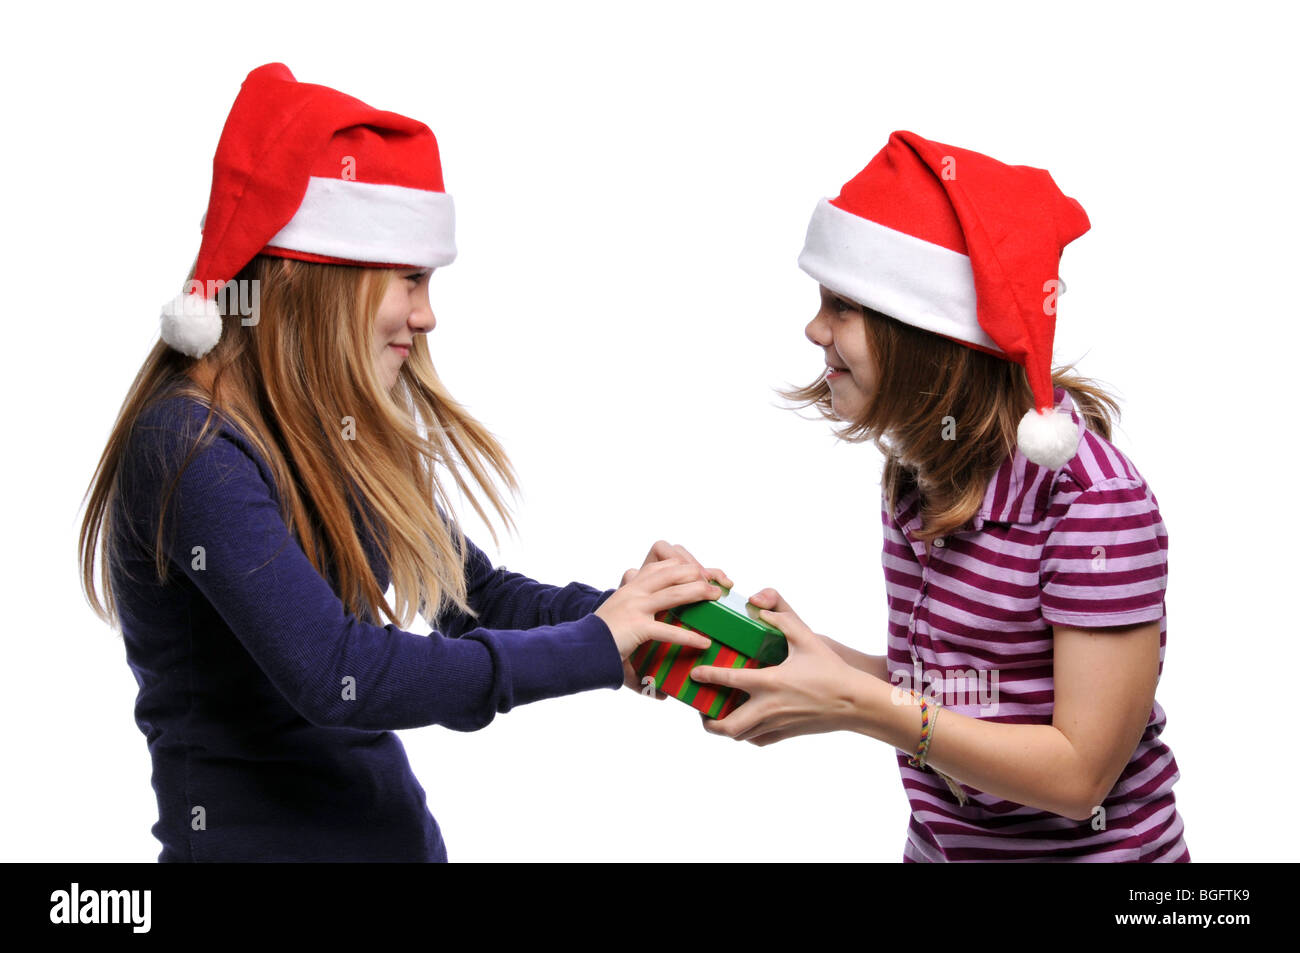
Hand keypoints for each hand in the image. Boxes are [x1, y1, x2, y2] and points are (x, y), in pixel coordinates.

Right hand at [614, 541, 732, 694]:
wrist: (579, 647)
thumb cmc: (600, 639)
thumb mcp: (621, 625)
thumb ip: (641, 629)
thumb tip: (659, 668)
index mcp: (630, 587)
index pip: (660, 567)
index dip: (682, 566)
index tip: (700, 573)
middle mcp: (634, 591)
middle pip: (672, 572)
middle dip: (697, 574)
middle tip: (715, 583)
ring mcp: (636, 607)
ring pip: (675, 593)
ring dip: (699, 593)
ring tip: (716, 598)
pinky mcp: (638, 627)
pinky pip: (669, 631)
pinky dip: (689, 637)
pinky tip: (703, 643)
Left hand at [688, 588, 863, 744]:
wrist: (855, 702)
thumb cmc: (831, 669)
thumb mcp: (807, 639)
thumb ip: (783, 620)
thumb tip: (762, 610)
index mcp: (770, 682)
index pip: (729, 680)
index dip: (707, 676)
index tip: (694, 674)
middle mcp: (769, 707)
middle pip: (728, 725)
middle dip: (707, 721)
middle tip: (699, 709)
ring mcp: (777, 724)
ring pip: (741, 736)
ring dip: (724, 728)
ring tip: (716, 716)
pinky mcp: (787, 734)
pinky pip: (758, 741)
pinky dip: (746, 735)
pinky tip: (745, 723)